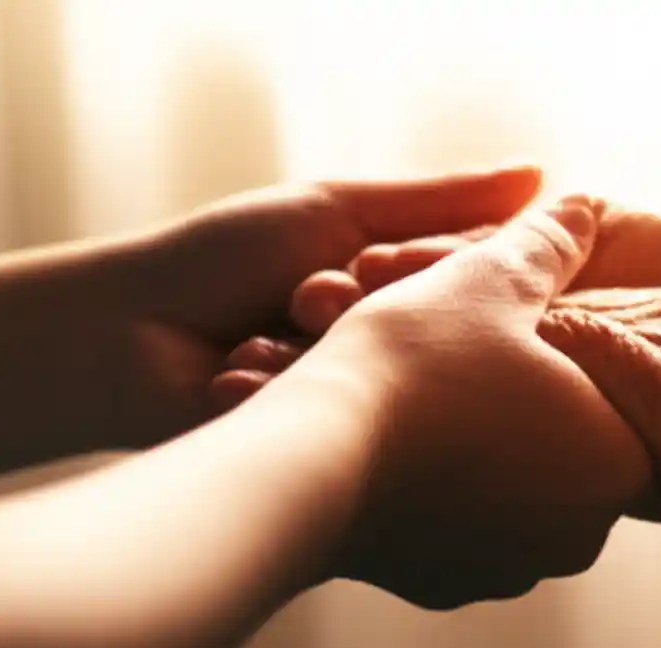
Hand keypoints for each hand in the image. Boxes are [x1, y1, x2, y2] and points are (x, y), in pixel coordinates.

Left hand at [116, 167, 539, 444]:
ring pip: (400, 382)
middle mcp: (396, 354)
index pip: (470, 282)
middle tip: (312, 292)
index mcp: (402, 293)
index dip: (433, 269)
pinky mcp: (333, 459)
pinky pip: (354, 429)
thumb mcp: (336, 208)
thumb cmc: (221, 260)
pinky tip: (246, 371)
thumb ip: (441, 200)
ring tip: (272, 324)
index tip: (376, 263)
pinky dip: (294, 389)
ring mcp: (365, 408)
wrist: (118, 338)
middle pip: (441, 335)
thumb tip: (542, 175)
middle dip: (371, 306)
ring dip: (329, 347)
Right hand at [253, 196, 650, 607]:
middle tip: (485, 355)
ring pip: (510, 490)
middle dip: (533, 404)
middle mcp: (580, 533)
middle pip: (572, 451)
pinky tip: (398, 442)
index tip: (554, 337)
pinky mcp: (446, 587)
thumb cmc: (418, 362)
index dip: (593, 361)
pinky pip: (457, 525)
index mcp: (617, 461)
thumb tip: (584, 211)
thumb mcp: (490, 279)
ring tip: (433, 392)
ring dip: (482, 446)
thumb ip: (549, 245)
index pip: (636, 409)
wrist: (311, 459)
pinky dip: (437, 487)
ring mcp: (511, 569)